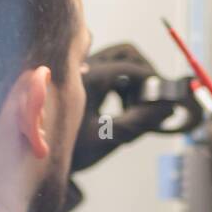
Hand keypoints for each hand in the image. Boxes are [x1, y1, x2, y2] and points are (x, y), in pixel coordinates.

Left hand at [71, 43, 172, 172]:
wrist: (42, 158)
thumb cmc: (72, 150)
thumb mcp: (109, 137)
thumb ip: (140, 122)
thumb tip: (168, 109)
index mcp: (91, 78)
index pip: (132, 68)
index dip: (154, 84)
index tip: (165, 102)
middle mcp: (87, 68)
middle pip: (127, 53)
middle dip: (145, 73)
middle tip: (152, 100)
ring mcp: (85, 72)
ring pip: (120, 59)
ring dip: (135, 79)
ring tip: (135, 108)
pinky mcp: (85, 80)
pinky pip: (112, 71)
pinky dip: (124, 85)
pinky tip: (123, 108)